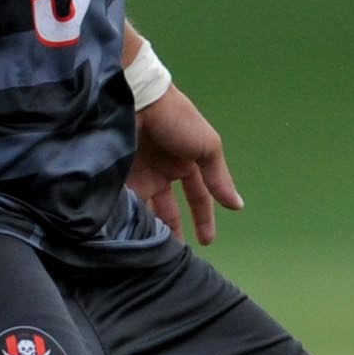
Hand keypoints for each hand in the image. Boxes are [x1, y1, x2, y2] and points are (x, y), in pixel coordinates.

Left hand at [128, 83, 243, 244]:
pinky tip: (131, 236)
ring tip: (152, 251)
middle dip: (171, 230)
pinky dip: (127, 219)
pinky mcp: (116, 176)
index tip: (206, 242)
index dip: (203, 218)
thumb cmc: (176, 119)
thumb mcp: (206, 147)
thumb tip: (237, 206)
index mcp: (185, 163)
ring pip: (145, 209)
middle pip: (167, 208)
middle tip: (173, 256)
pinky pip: (123, 203)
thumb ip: (219, 178)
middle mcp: (161, 171)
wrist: (136, 98)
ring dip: (149, 229)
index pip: (198, 197)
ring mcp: (137, 173)